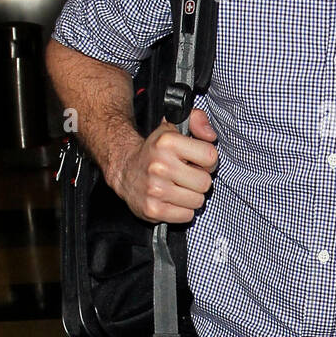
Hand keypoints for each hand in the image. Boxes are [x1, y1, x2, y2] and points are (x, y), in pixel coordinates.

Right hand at [115, 107, 218, 223]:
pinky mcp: (152, 209)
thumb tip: (210, 136)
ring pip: (197, 201)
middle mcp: (160, 165)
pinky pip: (186, 215)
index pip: (210, 157)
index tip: (197, 161)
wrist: (125, 168)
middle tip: (187, 175)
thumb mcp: (174, 126)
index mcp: (167, 142)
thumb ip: (198, 120)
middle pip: (205, 183)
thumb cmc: (155, 150)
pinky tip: (172, 199)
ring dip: (191, 196)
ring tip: (178, 186)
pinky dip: (182, 210)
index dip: (208, 161)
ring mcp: (155, 189)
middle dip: (199, 180)